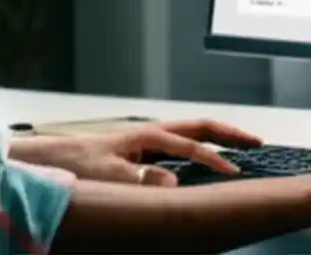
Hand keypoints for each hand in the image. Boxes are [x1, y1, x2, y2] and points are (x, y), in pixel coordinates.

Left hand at [13, 119, 262, 186]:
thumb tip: (175, 183)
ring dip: (218, 137)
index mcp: (148, 136)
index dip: (216, 159)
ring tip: (242, 146)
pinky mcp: (144, 150)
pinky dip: (202, 147)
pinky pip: (182, 145)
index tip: (237, 172)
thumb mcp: (111, 177)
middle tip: (257, 142)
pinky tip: (208, 158)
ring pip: (193, 132)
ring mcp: (149, 140)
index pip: (192, 146)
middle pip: (200, 126)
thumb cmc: (78, 166)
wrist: (53, 160)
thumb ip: (143, 180)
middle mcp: (152, 133)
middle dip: (230, 133)